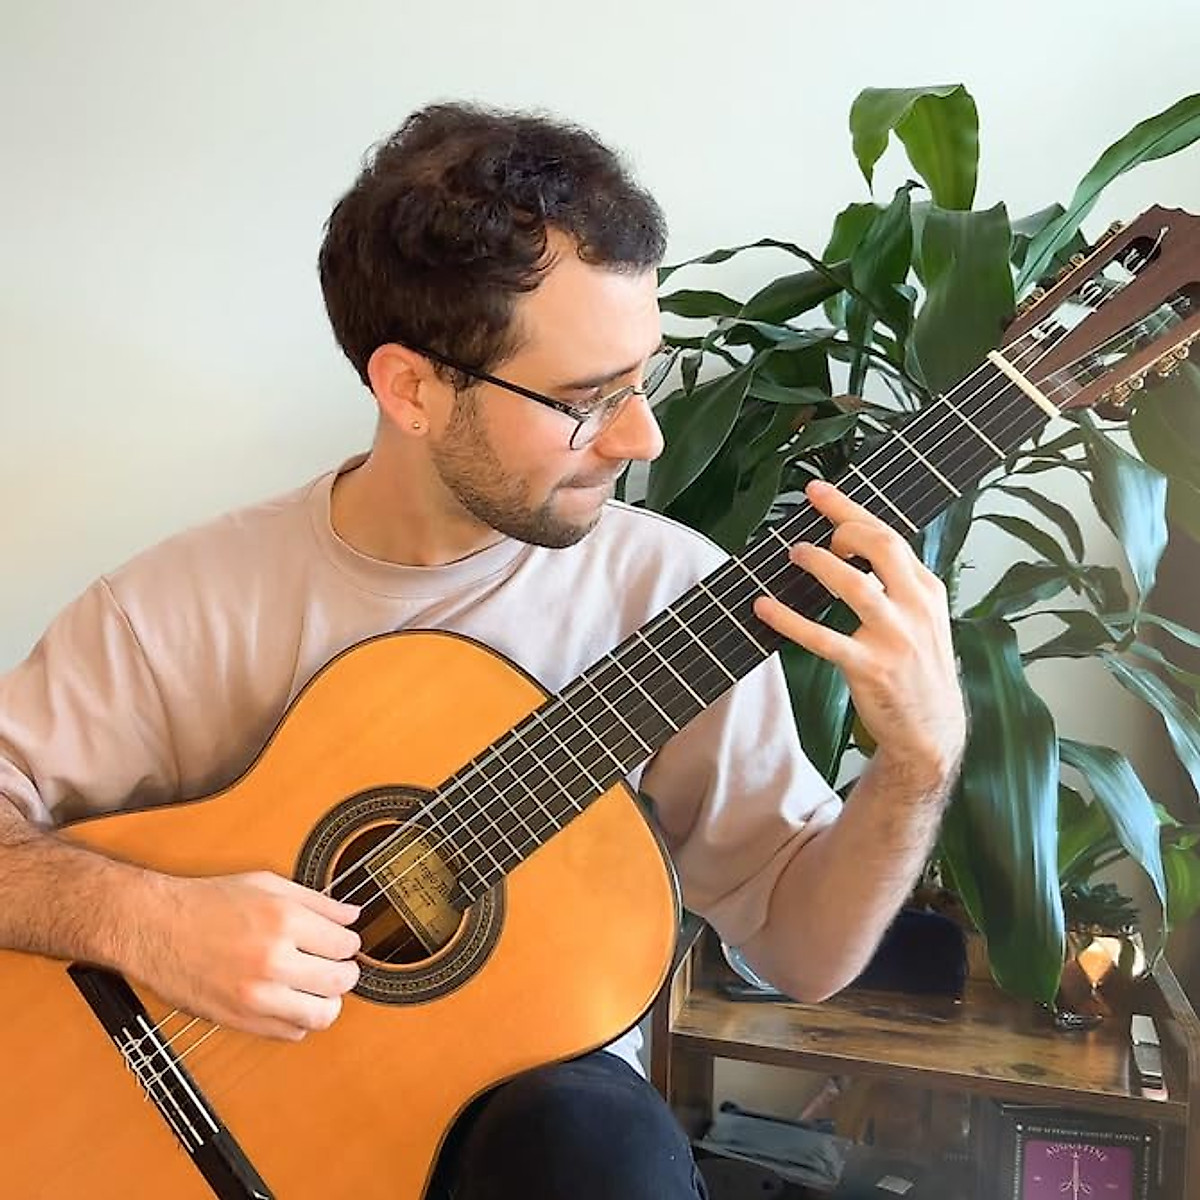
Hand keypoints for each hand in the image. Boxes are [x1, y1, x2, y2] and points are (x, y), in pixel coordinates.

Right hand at [132, 871, 361, 1040]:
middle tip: (337, 964)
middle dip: (346, 972)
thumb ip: (317, 902)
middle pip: (341, 981)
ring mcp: (256, 995)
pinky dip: (298, 1020)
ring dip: (328, 1001)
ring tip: (318, 987)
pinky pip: (291, 1033)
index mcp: (284, 921)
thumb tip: (352, 915)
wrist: (153, 928)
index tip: (341, 942)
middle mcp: (272, 961)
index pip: (346, 944)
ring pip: (322, 1015)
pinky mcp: (239, 1020)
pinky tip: (290, 1000)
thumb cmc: (206, 902)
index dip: (349, 942)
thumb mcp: (268, 884)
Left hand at [753, 479, 965, 784]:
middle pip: (880, 547)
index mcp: (927, 591)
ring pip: (854, 585)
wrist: (932, 732)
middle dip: (841, 527)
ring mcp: (895, 638)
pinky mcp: (870, 668)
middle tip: (810, 531)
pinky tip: (764, 607)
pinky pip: (823, 638)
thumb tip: (850, 548)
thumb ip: (895, 584)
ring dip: (819, 565)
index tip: (820, 493)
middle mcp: (916, 608)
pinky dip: (789, 620)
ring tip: (794, 555)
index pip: (890, 536)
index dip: (851, 511)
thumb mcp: (922, 620)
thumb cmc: (918, 670)